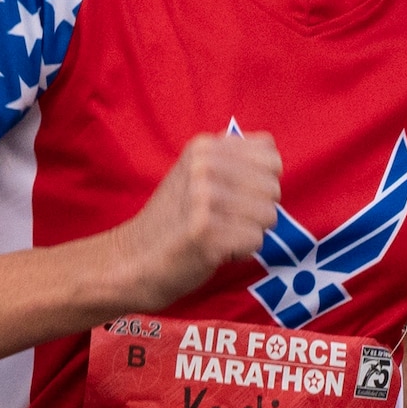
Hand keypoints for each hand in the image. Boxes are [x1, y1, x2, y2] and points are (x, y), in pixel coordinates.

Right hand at [112, 131, 281, 310]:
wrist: (133, 261)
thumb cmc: (175, 220)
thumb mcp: (196, 173)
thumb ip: (232, 158)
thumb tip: (273, 153)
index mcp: (204, 146)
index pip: (272, 157)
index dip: (261, 184)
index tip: (234, 196)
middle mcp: (203, 166)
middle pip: (273, 189)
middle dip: (256, 212)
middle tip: (223, 220)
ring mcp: (203, 198)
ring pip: (268, 216)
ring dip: (249, 233)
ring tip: (218, 234)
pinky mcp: (206, 232)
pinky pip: (256, 241)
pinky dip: (240, 253)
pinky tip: (213, 250)